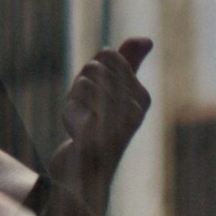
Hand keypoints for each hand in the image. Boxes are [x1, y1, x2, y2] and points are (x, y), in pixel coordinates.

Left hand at [61, 32, 158, 180]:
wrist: (83, 176)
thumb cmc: (95, 131)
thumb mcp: (110, 92)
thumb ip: (128, 63)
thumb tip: (146, 39)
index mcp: (142, 98)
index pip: (107, 55)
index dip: (91, 72)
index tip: (96, 98)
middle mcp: (136, 110)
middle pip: (94, 66)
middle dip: (80, 86)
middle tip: (87, 113)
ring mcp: (119, 125)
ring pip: (84, 82)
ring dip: (73, 101)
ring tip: (83, 124)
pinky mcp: (99, 136)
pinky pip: (74, 103)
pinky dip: (69, 115)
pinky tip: (77, 134)